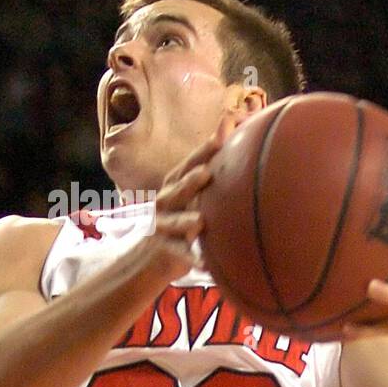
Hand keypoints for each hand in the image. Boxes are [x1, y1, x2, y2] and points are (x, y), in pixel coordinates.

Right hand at [143, 114, 239, 282]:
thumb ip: (209, 162)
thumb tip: (232, 122)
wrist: (155, 252)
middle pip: (176, 190)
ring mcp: (163, 226)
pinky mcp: (166, 249)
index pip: (187, 164)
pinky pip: (179, 254)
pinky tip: (204, 264)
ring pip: (174, 222)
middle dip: (189, 183)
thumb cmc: (183, 212)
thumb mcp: (193, 189)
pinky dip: (190, 258)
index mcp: (174, 183)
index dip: (202, 153)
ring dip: (185, 222)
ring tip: (199, 222)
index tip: (219, 140)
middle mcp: (165, 201)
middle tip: (206, 174)